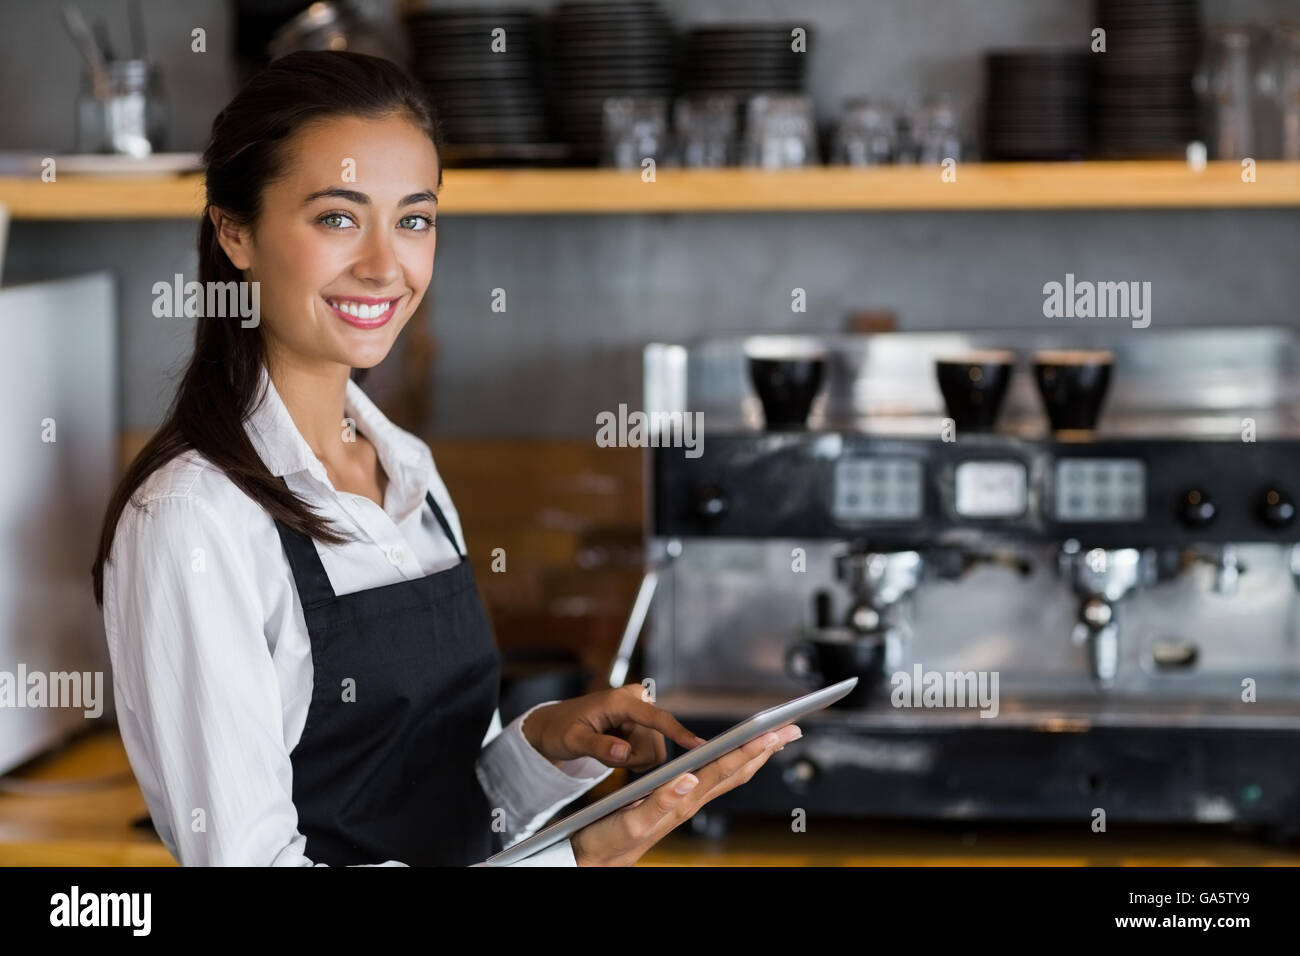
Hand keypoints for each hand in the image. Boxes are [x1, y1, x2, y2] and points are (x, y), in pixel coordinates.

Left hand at [522, 683, 706, 771]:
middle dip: (632, 759)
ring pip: (654, 753)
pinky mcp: (644, 724)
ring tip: (608, 749)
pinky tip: (616, 748)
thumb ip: (598, 746)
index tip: (699, 745)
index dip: (678, 732)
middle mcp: (637, 701)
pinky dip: (632, 759)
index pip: (656, 718)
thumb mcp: (572, 740)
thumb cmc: (561, 729)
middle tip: (605, 753)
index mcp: (620, 700)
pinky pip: (650, 753)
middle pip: (655, 745)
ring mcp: (642, 713)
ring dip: (631, 760)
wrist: (555, 725)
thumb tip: (624, 752)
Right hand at [570, 723, 801, 865]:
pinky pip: (711, 780)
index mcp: (682, 800)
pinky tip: (731, 757)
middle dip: (764, 748)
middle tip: (792, 728)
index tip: (775, 730)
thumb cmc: (605, 841)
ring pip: (728, 775)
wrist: (589, 860)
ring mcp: (684, 804)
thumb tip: (688, 776)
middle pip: (736, 770)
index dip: (751, 747)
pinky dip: (728, 763)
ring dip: (752, 754)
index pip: (724, 768)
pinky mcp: (674, 805)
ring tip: (772, 738)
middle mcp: (689, 801)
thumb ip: (658, 801)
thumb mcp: (629, 821)